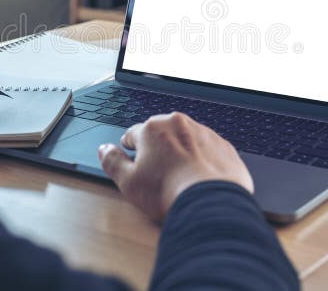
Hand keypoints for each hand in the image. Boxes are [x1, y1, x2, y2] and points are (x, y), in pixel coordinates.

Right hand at [98, 112, 253, 220]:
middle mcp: (179, 124)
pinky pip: (207, 150)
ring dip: (180, 153)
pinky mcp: (223, 146)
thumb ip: (112, 162)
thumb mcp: (128, 182)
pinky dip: (202, 161)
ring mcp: (204, 133)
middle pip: (161, 134)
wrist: (211, 203)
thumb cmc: (169, 192)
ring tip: (179, 179)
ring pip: (185, 140)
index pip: (133, 134)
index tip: (134, 159)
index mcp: (152, 129)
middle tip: (156, 174)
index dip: (130, 150)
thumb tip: (104, 150)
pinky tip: (199, 180)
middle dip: (157, 150)